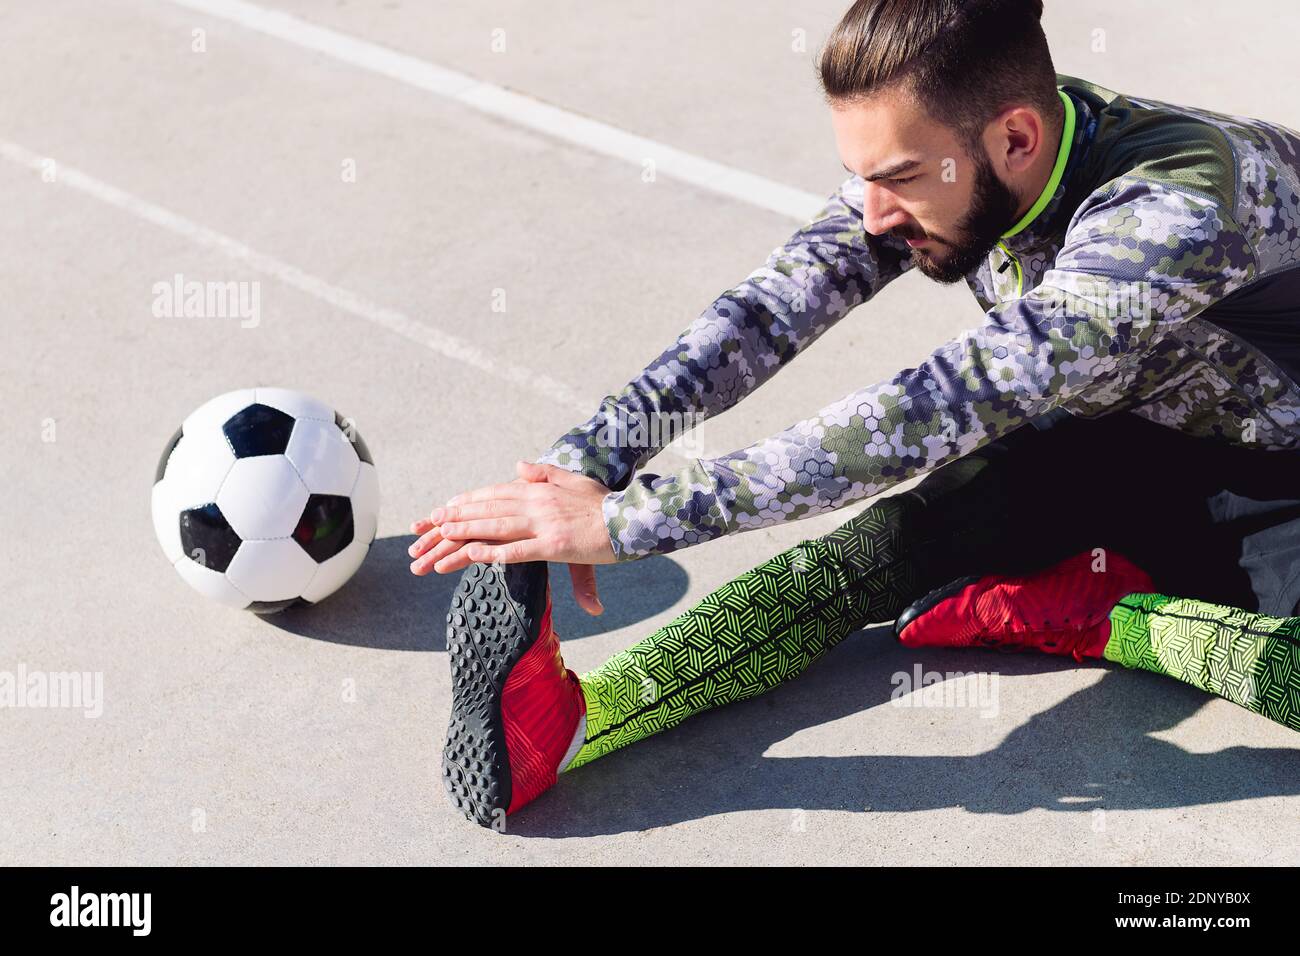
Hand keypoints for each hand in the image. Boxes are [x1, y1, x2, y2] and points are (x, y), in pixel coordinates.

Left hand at [408, 461, 614, 614]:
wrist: (632, 518)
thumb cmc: (605, 503)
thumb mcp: (573, 480)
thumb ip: (544, 473)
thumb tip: (518, 465)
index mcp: (539, 489)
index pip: (494, 493)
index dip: (466, 501)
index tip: (444, 509)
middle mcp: (536, 503)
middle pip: (487, 509)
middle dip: (454, 519)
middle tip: (428, 527)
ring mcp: (544, 525)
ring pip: (494, 529)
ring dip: (463, 536)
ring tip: (438, 543)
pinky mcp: (554, 546)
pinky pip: (516, 550)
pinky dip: (491, 553)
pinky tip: (471, 557)